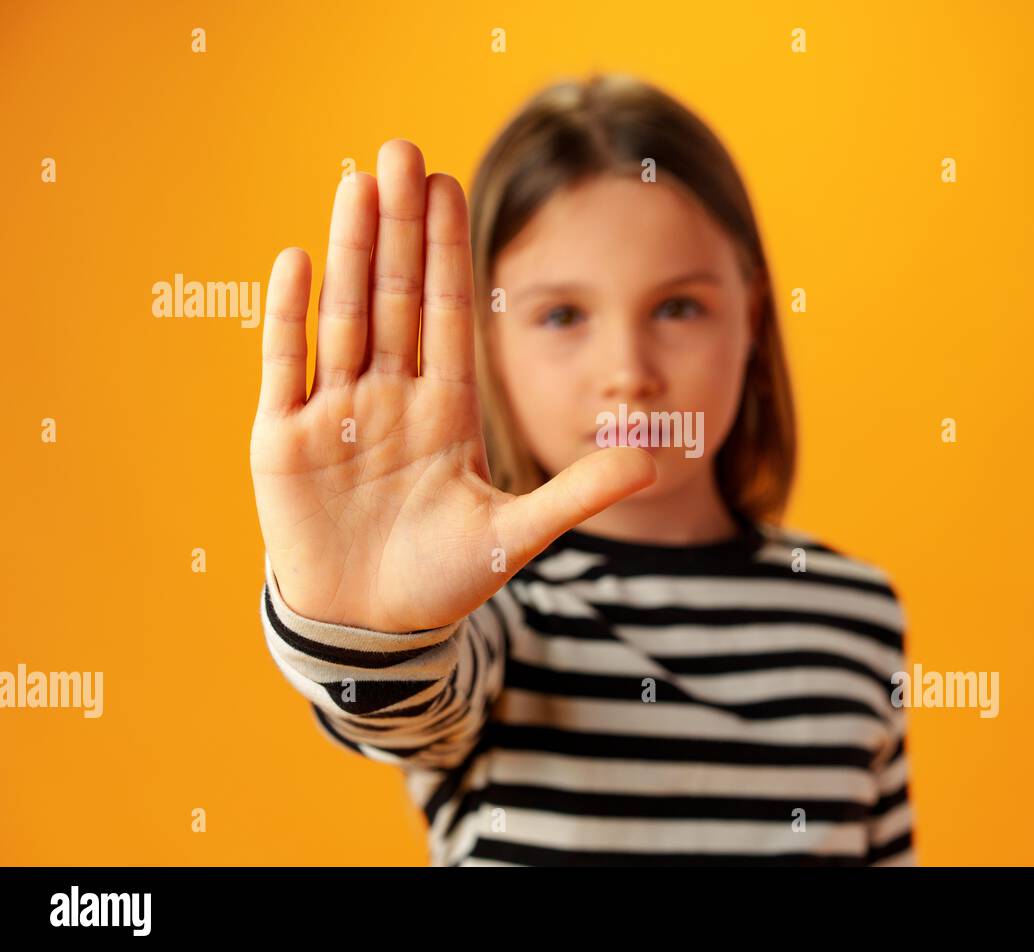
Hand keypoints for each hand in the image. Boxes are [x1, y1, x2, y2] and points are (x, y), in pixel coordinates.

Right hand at [249, 140, 655, 631]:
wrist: (371, 630)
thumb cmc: (442, 579)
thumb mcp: (517, 532)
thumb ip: (581, 491)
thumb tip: (660, 458)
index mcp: (444, 409)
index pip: (447, 312)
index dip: (449, 250)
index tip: (452, 185)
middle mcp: (390, 398)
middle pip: (395, 296)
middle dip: (400, 226)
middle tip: (402, 150)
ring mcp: (335, 414)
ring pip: (345, 315)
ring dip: (351, 251)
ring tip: (357, 182)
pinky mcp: (283, 442)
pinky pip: (286, 367)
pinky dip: (290, 317)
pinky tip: (300, 258)